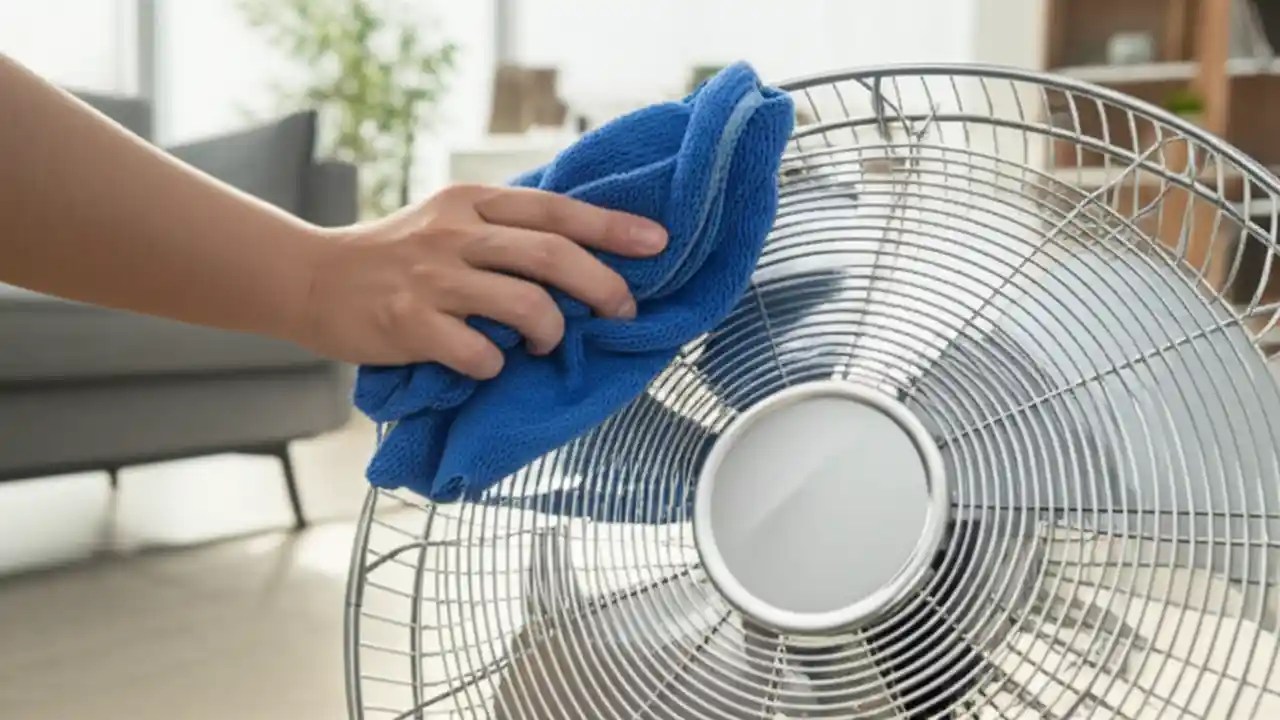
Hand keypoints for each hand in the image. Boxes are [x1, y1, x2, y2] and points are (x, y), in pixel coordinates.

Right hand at [296, 184, 667, 377]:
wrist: (313, 279)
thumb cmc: (395, 255)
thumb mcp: (447, 219)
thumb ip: (503, 228)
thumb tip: (582, 249)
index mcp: (471, 202)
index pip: (555, 209)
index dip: (611, 226)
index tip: (658, 242)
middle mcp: (454, 233)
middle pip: (550, 255)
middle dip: (601, 286)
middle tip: (623, 311)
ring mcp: (431, 278)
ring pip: (524, 304)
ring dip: (552, 331)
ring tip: (548, 342)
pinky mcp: (408, 322)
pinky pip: (478, 351)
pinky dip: (496, 365)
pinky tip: (489, 364)